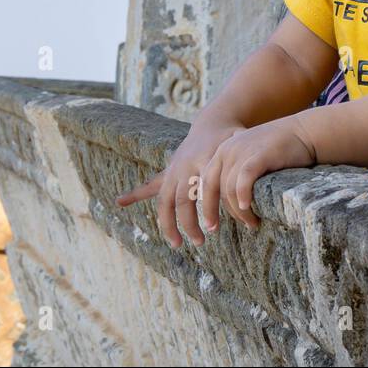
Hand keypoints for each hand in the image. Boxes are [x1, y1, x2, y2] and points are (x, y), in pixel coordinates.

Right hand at [115, 116, 243, 248]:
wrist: (214, 124)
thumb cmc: (233, 141)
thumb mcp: (240, 149)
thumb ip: (242, 168)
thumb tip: (248, 192)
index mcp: (205, 159)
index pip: (204, 188)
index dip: (207, 208)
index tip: (213, 228)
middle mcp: (185, 165)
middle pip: (182, 198)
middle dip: (189, 223)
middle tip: (200, 242)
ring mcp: (174, 169)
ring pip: (165, 200)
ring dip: (168, 223)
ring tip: (175, 243)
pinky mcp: (168, 172)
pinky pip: (150, 185)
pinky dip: (135, 194)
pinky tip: (119, 202)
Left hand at [198, 116, 315, 233]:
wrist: (304, 132)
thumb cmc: (281, 150)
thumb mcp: (252, 158)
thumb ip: (240, 175)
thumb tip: (235, 204)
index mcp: (223, 151)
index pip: (207, 183)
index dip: (207, 207)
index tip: (211, 226)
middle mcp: (228, 150)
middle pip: (215, 188)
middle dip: (221, 213)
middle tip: (239, 227)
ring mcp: (242, 151)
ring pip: (230, 189)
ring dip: (239, 211)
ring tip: (252, 223)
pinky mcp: (258, 155)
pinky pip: (244, 179)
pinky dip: (243, 195)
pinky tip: (247, 207)